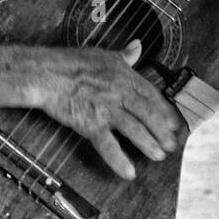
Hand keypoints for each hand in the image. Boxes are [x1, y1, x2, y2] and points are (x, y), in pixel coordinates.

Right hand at [38, 39, 187, 179]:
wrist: (45, 74)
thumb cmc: (69, 63)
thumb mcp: (102, 54)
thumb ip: (124, 55)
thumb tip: (137, 46)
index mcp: (124, 76)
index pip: (151, 95)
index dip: (164, 111)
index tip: (172, 122)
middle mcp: (119, 93)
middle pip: (148, 114)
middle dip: (162, 131)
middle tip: (170, 144)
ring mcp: (106, 109)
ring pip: (135, 129)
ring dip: (149, 144)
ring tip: (158, 156)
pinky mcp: (90, 124)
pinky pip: (108, 145)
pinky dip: (119, 160)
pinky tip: (129, 172)